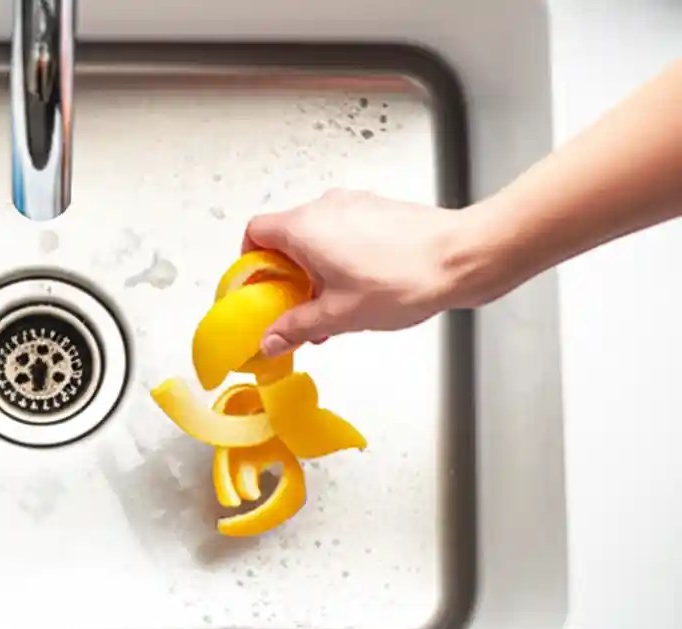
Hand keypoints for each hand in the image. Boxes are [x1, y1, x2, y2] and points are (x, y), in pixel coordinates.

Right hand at [244, 189, 483, 356]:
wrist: (463, 257)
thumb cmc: (405, 278)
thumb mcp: (339, 315)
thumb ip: (297, 327)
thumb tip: (273, 339)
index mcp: (304, 227)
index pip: (255, 233)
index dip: (251, 264)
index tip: (260, 292)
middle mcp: (325, 207)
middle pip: (286, 236)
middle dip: (287, 275)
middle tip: (297, 308)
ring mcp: (355, 204)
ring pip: (318, 235)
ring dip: (316, 269)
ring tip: (335, 305)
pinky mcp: (380, 210)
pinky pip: (345, 231)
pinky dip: (342, 257)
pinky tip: (362, 288)